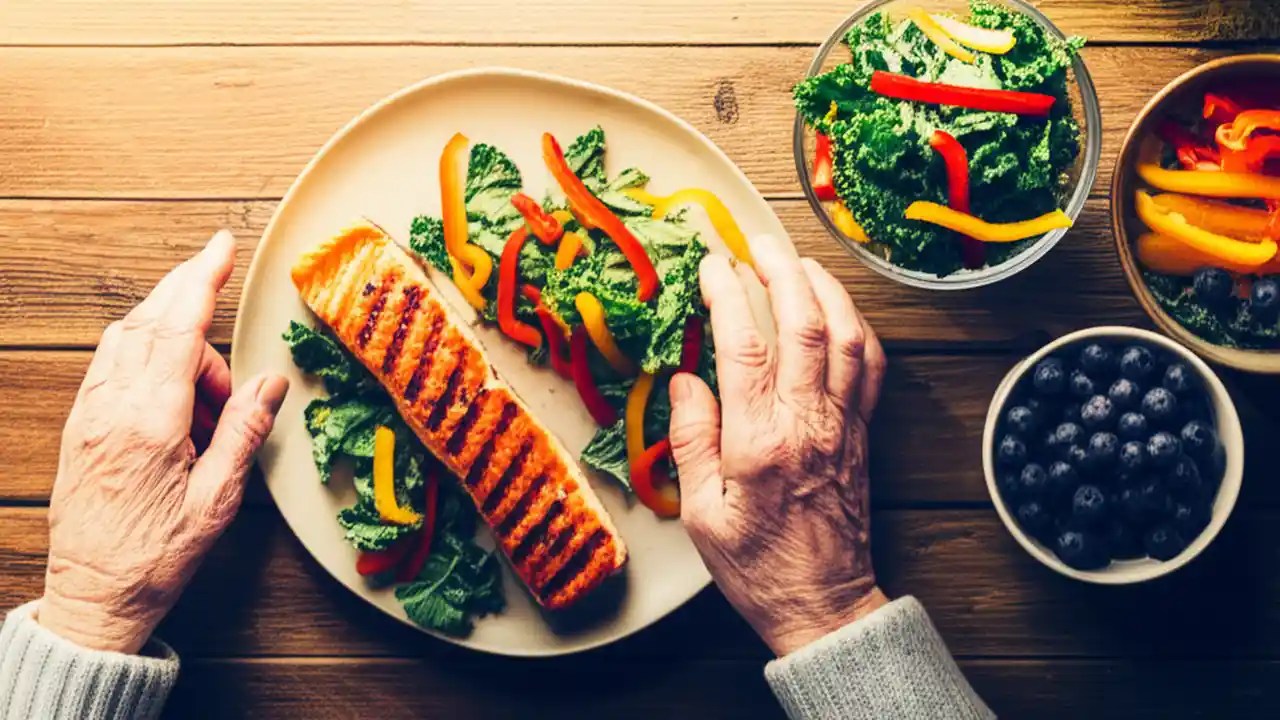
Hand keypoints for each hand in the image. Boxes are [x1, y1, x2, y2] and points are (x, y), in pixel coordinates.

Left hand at [39, 231, 288, 653]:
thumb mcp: (217, 500)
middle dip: (188, 299)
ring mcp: (88, 415)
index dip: (201, 280)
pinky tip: (176, 398)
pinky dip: (148, 361)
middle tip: (220, 295)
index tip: (220, 247)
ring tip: (210, 400)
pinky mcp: (80, 427)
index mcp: (149, 422)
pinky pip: (114, 368)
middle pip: (149, 323)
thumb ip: (243, 432)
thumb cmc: (154, 557)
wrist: (92, 598)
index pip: (177, 328)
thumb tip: (269, 384)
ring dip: (173, 343)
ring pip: (128, 342)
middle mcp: (110, 408)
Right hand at [669, 235, 887, 656]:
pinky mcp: (862, 434)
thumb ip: (692, 442)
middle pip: (803, 323)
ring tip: (797, 260)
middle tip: (756, 240)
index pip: (745, 346)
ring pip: (846, 335)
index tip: (712, 264)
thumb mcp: (701, 515)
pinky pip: (871, 366)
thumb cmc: (756, 566)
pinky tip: (838, 311)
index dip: (729, 293)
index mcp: (758, 442)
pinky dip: (857, 326)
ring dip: (823, 287)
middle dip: (780, 269)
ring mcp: (842, 425)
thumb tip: (685, 382)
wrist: (824, 602)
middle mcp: (807, 422)